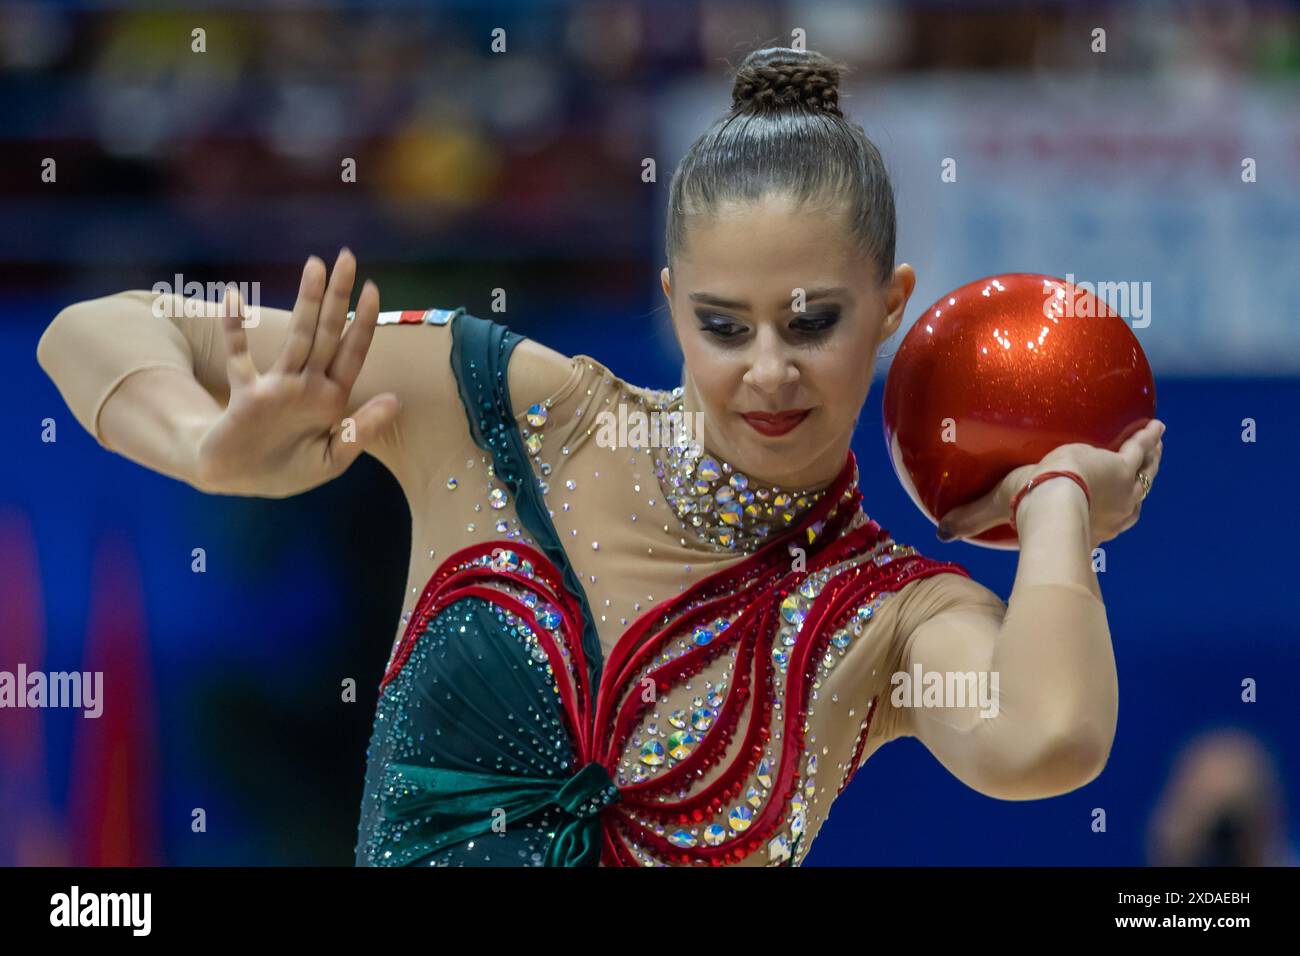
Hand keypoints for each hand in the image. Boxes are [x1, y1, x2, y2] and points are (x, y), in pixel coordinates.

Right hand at [194, 249, 398, 496]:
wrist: (236, 480)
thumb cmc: (285, 471)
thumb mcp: (331, 460)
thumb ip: (362, 431)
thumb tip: (395, 400)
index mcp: (330, 399)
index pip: (353, 353)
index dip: (363, 323)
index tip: (373, 288)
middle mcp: (306, 385)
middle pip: (327, 333)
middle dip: (338, 296)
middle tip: (347, 256)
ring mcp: (276, 386)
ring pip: (296, 337)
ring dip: (305, 301)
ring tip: (315, 264)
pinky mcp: (246, 394)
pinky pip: (239, 356)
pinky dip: (235, 329)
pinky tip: (235, 297)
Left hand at [936, 418, 1165, 548]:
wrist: (1056, 508)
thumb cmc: (1029, 514)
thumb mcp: (999, 508)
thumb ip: (971, 518)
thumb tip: (941, 534)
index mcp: (1095, 523)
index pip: (1108, 514)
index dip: (1113, 506)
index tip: (1116, 498)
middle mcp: (1116, 512)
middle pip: (1134, 493)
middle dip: (1140, 479)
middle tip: (1144, 466)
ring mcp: (1124, 490)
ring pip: (1144, 472)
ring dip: (1150, 458)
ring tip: (1155, 439)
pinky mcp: (1123, 467)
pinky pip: (1140, 448)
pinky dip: (1148, 438)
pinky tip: (1154, 424)